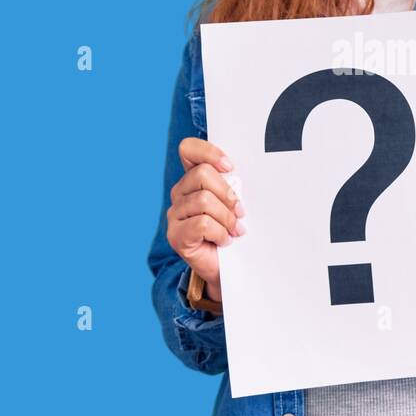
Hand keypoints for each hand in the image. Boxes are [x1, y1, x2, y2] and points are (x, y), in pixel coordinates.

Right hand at [166, 137, 244, 300]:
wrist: (228, 266)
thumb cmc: (233, 229)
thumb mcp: (235, 202)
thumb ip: (232, 185)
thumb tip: (238, 176)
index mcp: (193, 178)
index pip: (188, 149)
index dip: (208, 152)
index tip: (230, 167)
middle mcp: (180, 193)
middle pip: (202, 174)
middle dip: (227, 193)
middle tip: (240, 211)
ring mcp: (175, 214)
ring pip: (204, 200)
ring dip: (227, 217)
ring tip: (235, 229)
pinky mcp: (176, 235)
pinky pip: (202, 223)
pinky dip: (220, 232)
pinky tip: (225, 240)